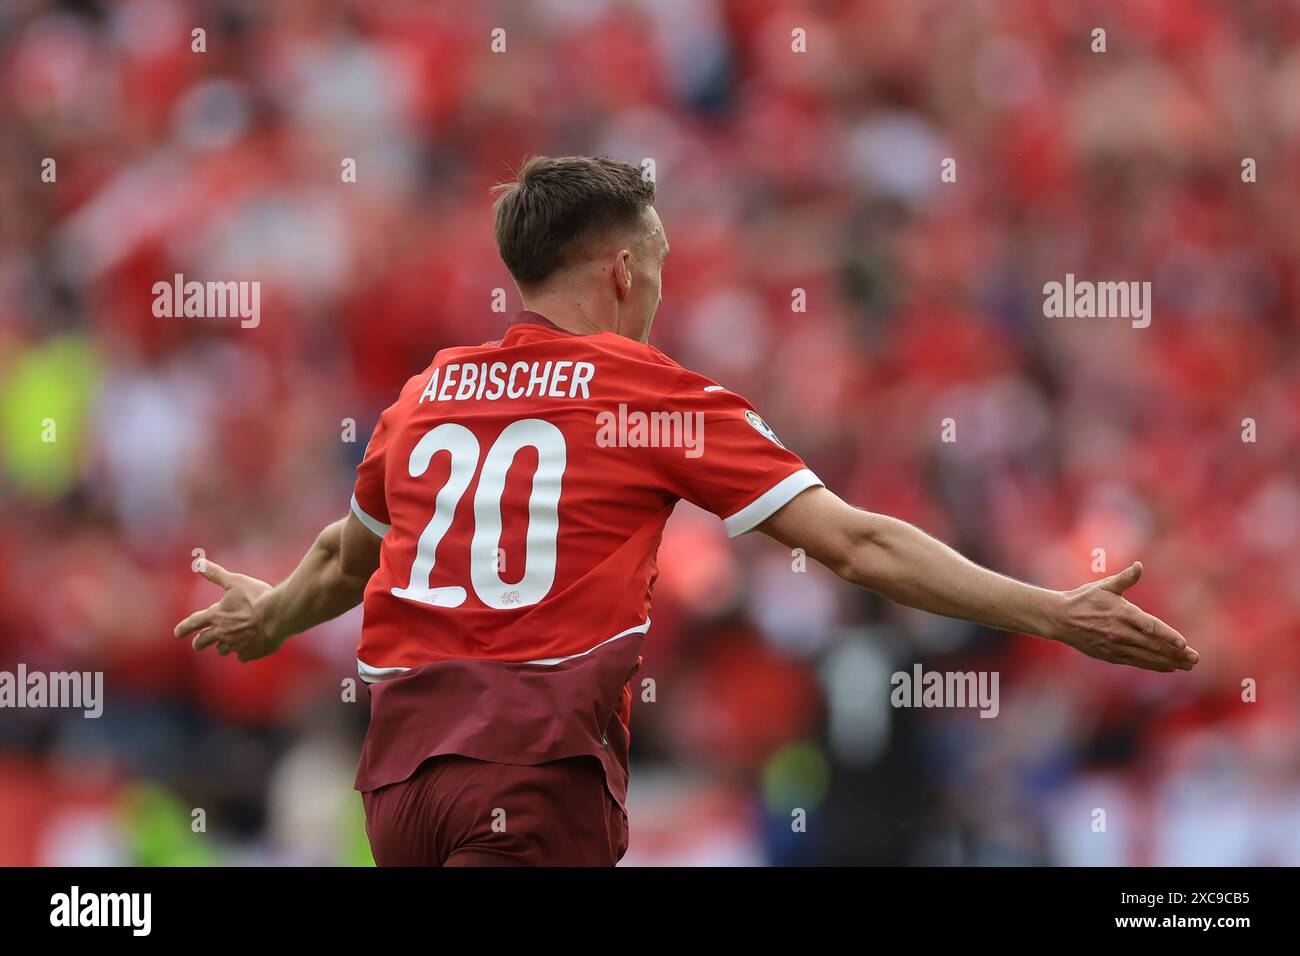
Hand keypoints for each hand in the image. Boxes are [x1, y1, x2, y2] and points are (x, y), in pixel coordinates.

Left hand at [174, 560, 278, 661]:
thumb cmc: (257, 597)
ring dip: (222, 647)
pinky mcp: (250, 653)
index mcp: (217, 615)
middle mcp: (222, 632)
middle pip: (204, 641)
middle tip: (196, 645)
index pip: (194, 622)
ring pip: (223, 650)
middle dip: (199, 643)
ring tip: (225, 645)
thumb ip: (216, 574)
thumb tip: (198, 562)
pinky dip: (243, 652)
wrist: (278, 615)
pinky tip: (248, 649)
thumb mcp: (236, 581)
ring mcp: (236, 645)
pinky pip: (242, 656)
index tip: (177, 633)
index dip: (184, 627)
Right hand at [1050, 562, 1197, 671]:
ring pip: (1146, 656)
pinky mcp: (1110, 655)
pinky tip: (1168, 667)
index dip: (1167, 635)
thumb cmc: (1083, 599)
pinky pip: (1136, 662)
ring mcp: (1114, 645)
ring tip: (1187, 666)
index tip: (1184, 643)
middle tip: (1195, 659)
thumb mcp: (1104, 586)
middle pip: (1153, 645)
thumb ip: (1125, 579)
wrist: (1059, 618)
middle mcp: (1120, 631)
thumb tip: (1139, 566)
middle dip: (1176, 653)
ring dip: (1169, 662)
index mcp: (1121, 612)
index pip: (1149, 626)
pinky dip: (1153, 665)